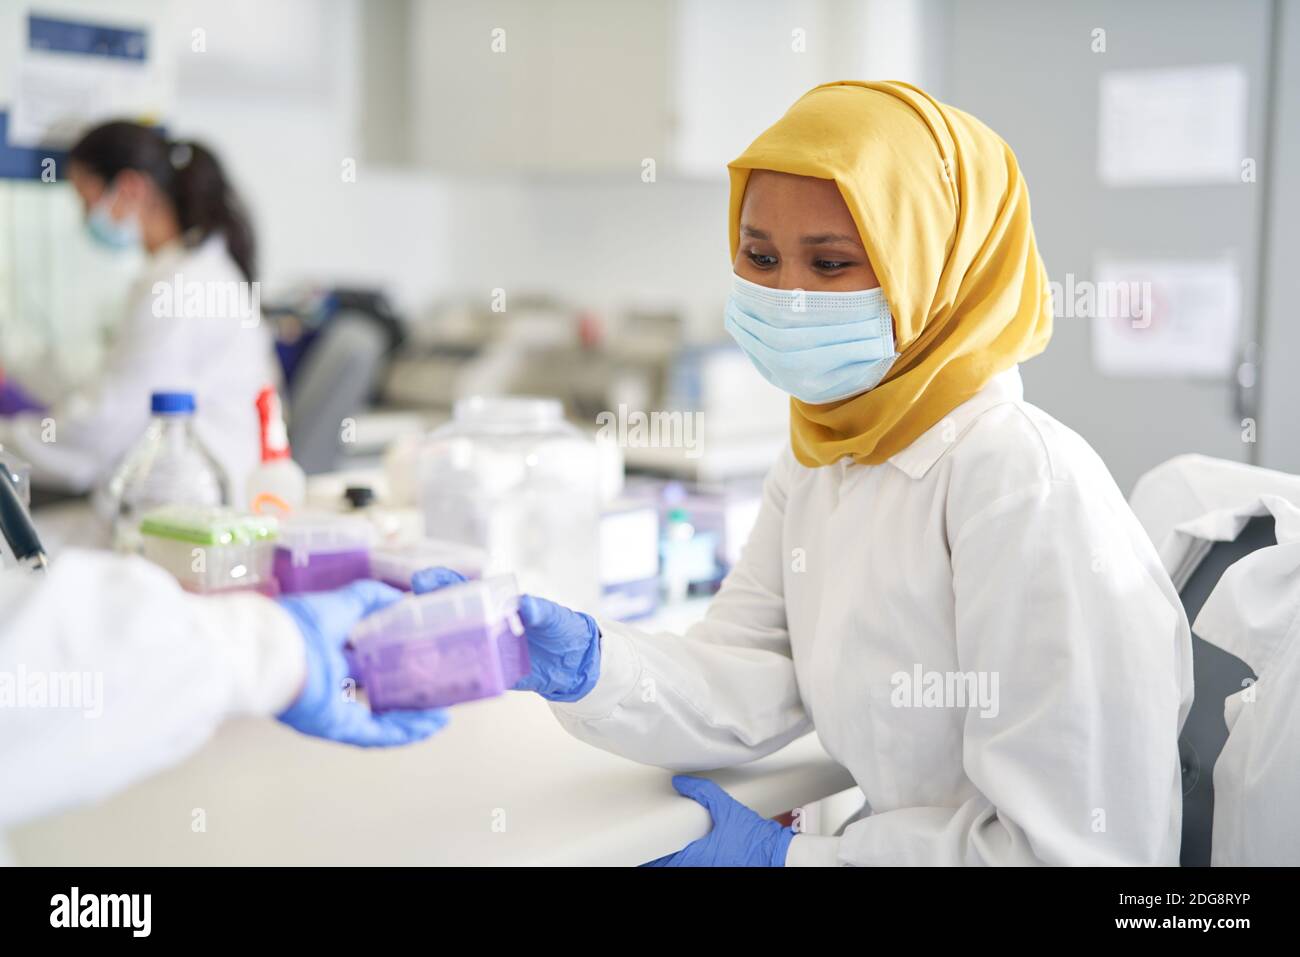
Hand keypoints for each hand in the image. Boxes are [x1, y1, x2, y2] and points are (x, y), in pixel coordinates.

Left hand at [276, 579, 449, 745]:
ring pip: (379, 719)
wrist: (272, 651)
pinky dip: (404, 732)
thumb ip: (369, 598)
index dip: (391, 660)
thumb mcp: (341, 604)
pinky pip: (375, 734)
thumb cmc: (299, 625)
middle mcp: (330, 684)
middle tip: (435, 691)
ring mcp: (334, 709)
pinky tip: (430, 727)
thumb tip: (401, 597)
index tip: (419, 657)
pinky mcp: (337, 726)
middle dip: (404, 695)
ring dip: (411, 720)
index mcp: (327, 655)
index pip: (363, 661)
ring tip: (441, 716)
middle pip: (373, 694)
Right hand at [411, 567, 601, 701]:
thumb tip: (526, 605)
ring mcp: (483, 649)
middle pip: (446, 617)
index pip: (462, 588)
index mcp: (495, 603)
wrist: (575, 664)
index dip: (440, 582)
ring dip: (428, 648)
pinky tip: (428, 685)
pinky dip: (448, 680)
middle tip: (402, 614)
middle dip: (423, 615)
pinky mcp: (489, 673)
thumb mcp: (555, 617)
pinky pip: (464, 676)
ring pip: (448, 646)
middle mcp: (483, 624)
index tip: (421, 579)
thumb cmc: (564, 629)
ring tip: (404, 649)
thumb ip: (541, 611)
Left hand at [643, 776, 795, 866]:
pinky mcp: (723, 869)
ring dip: (678, 857)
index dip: (651, 854)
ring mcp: (712, 871)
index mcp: (698, 857)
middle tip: (653, 844)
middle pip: (673, 864)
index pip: (664, 861)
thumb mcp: (729, 809)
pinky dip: (693, 859)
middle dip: (663, 855)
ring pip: (686, 866)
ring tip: (670, 846)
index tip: (643, 847)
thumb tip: (682, 783)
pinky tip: (695, 849)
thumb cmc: (757, 838)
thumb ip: (704, 793)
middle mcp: (703, 868)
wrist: (779, 854)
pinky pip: (700, 866)